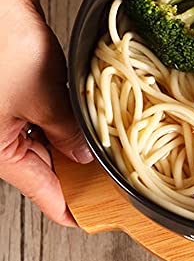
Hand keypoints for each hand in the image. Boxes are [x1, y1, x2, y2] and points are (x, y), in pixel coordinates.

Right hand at [0, 0, 92, 225]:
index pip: (40, 190)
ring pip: (52, 137)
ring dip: (79, 142)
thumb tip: (85, 156)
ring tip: (112, 152)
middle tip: (115, 179)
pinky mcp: (28, 82)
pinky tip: (94, 120)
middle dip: (81, 171)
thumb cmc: (0, 43)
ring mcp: (17, 106)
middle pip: (48, 165)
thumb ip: (67, 130)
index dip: (68, 205)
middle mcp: (4, 131)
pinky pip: (53, 110)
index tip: (91, 217)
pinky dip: (73, 116)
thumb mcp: (40, 96)